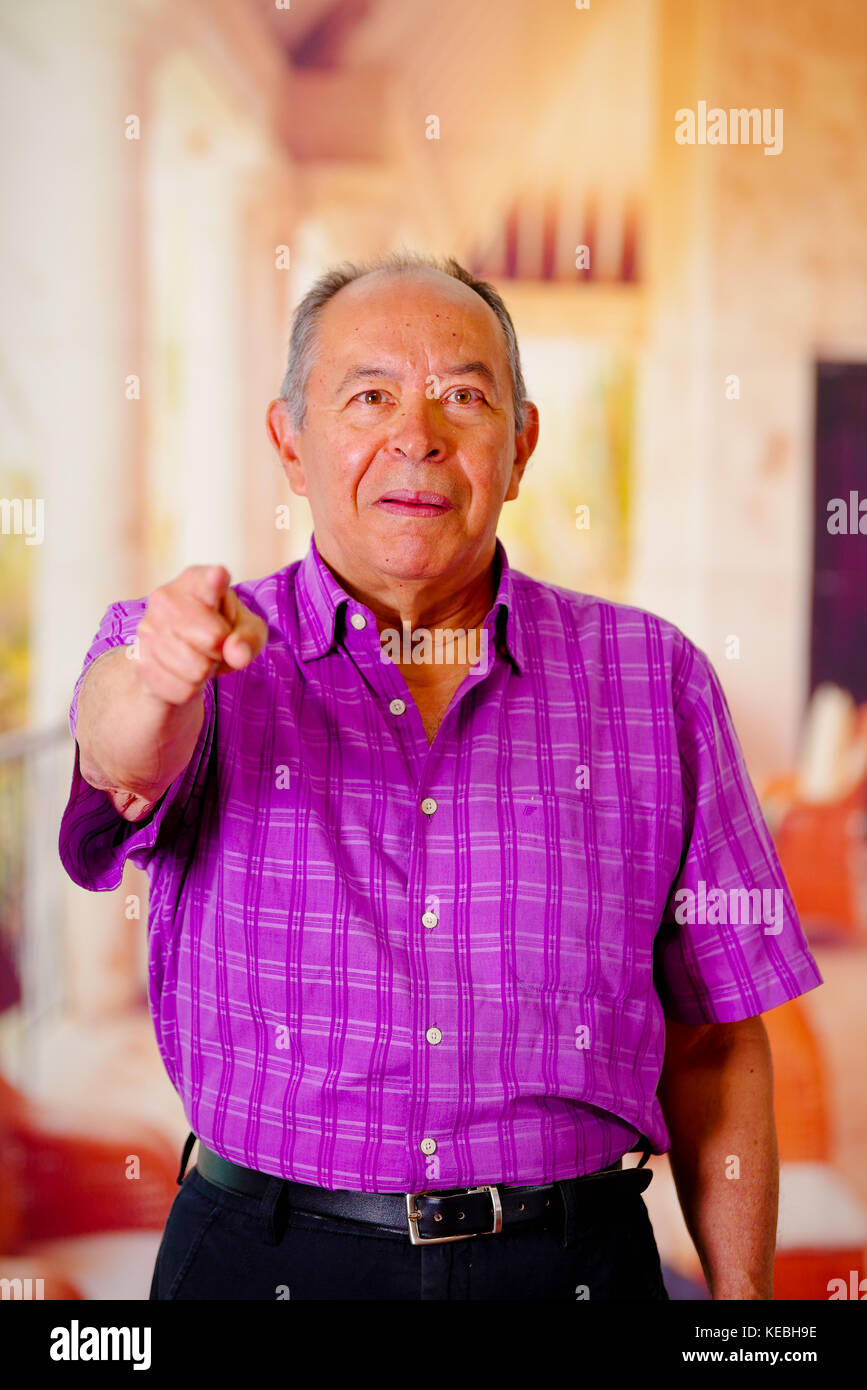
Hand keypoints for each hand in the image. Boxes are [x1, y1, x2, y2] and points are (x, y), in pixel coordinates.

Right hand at [133, 564, 267, 705]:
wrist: (177, 660)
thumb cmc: (220, 634)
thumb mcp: (247, 631)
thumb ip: (249, 638)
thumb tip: (237, 653)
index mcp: (196, 580)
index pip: (207, 581)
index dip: (213, 582)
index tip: (219, 576)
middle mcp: (165, 598)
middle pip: (212, 638)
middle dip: (220, 649)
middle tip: (214, 644)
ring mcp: (147, 629)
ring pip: (197, 668)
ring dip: (205, 672)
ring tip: (198, 656)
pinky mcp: (140, 661)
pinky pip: (183, 689)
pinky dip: (190, 689)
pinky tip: (182, 672)